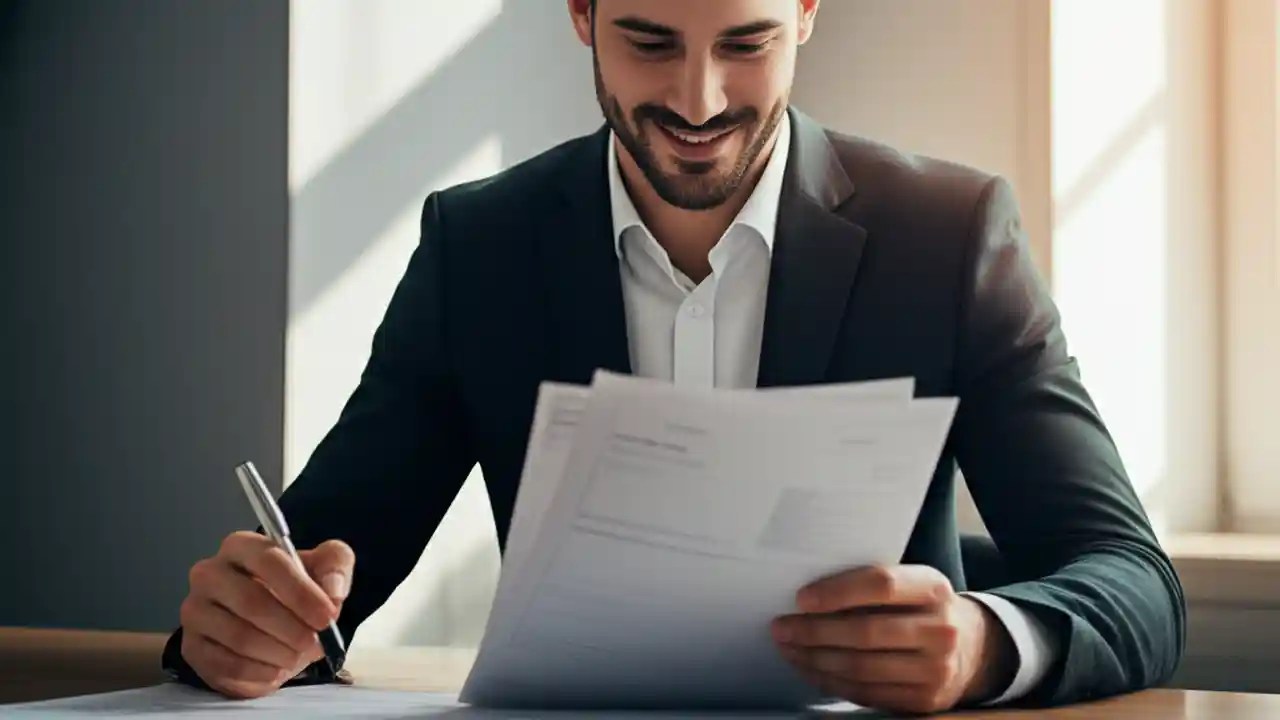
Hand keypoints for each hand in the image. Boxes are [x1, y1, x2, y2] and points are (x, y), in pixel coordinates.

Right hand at [179, 532, 354, 698]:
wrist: (271, 622)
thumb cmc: (296, 588)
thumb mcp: (326, 567)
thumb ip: (336, 566)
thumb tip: (332, 591)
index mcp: (241, 546)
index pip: (269, 561)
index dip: (301, 592)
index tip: (326, 617)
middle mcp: (209, 573)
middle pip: (251, 601)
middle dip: (292, 628)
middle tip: (317, 645)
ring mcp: (195, 610)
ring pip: (239, 636)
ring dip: (278, 652)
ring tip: (299, 657)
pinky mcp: (192, 646)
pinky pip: (225, 664)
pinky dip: (258, 672)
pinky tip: (277, 670)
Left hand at [771, 564, 1015, 714]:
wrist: (970, 648)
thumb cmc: (923, 608)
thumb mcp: (912, 585)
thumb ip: (871, 585)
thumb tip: (807, 595)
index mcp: (933, 588)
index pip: (881, 584)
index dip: (837, 592)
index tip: (801, 599)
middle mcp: (940, 629)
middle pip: (865, 631)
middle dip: (814, 631)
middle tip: (781, 627)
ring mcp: (935, 669)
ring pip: (861, 667)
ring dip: (815, 659)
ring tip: (789, 648)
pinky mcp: (923, 700)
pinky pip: (865, 692)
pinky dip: (830, 681)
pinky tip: (810, 668)